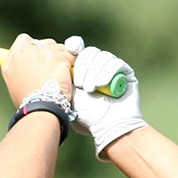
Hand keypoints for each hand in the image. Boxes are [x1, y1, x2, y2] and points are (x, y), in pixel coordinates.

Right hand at [2, 34, 74, 105]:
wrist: (40, 110)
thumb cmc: (29, 103)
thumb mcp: (16, 85)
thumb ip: (23, 69)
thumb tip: (34, 67)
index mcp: (13, 59)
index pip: (24, 40)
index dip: (35, 46)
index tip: (41, 55)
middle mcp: (26, 53)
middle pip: (45, 43)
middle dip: (52, 53)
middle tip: (53, 70)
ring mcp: (43, 54)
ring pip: (60, 48)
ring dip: (63, 60)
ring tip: (59, 78)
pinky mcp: (59, 57)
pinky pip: (72, 55)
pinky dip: (72, 65)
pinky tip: (67, 77)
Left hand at [64, 37, 144, 158]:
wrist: (109, 129)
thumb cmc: (87, 118)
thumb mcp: (69, 98)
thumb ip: (62, 80)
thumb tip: (51, 60)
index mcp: (83, 73)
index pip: (77, 53)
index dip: (73, 49)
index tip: (68, 50)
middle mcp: (98, 69)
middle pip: (88, 53)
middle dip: (83, 66)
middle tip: (80, 84)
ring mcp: (112, 70)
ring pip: (101, 56)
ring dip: (94, 71)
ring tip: (90, 89)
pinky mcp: (125, 73)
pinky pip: (116, 63)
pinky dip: (107, 72)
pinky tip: (101, 84)